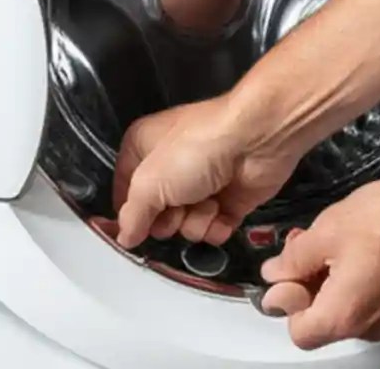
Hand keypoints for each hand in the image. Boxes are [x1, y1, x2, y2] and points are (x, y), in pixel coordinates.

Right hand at [114, 92, 302, 248]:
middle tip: (178, 207)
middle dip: (168, 220)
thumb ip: (133, 216)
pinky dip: (217, 226)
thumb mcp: (150, 183)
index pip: (124, 193)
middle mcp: (168, 169)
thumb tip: (123, 239)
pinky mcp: (228, 202)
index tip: (133, 234)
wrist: (256, 142)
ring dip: (195, 221)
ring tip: (207, 204)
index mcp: (141, 151)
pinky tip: (223, 212)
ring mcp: (200, 186)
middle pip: (156, 215)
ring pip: (185, 225)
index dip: (128, 216)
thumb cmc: (194, 152)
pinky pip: (213, 229)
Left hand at [261, 169, 379, 349]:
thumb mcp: (323, 233)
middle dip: (308, 285)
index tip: (288, 272)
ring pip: (349, 309)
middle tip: (305, 249)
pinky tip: (361, 249)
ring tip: (333, 243)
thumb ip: (291, 261)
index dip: (287, 302)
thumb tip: (275, 274)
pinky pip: (374, 302)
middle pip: (324, 320)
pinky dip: (360, 281)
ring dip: (333, 280)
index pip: (299, 332)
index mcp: (344, 315)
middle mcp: (372, 326)